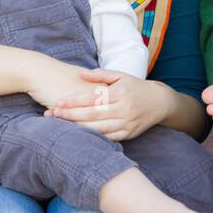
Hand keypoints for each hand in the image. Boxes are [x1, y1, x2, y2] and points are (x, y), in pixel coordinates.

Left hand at [43, 69, 165, 140]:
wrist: (160, 103)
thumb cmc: (136, 87)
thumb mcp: (121, 76)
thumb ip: (100, 75)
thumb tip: (80, 74)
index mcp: (121, 92)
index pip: (93, 98)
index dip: (74, 101)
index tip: (58, 102)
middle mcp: (124, 109)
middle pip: (92, 115)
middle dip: (70, 115)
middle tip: (52, 114)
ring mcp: (127, 124)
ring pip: (98, 129)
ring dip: (77, 128)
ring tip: (60, 126)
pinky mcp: (128, 134)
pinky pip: (107, 138)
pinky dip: (92, 137)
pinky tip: (78, 135)